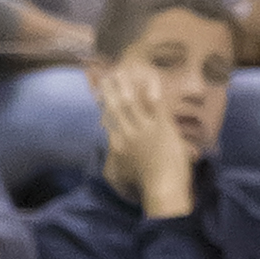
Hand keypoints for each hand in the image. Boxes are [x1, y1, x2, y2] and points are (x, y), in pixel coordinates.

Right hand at [94, 67, 192, 217]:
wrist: (161, 189)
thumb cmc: (143, 187)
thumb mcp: (121, 178)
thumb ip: (114, 163)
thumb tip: (110, 153)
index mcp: (117, 145)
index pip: (108, 120)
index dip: (102, 104)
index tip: (98, 92)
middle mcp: (127, 133)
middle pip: (115, 106)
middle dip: (110, 88)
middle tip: (106, 73)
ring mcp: (144, 129)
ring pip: (131, 101)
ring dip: (126, 84)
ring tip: (122, 69)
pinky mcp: (161, 127)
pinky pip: (155, 104)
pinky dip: (152, 89)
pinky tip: (150, 76)